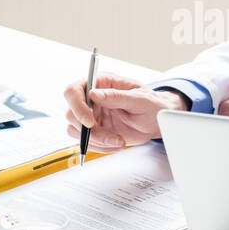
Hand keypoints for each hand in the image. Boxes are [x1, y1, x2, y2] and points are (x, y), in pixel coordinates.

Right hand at [62, 72, 188, 151]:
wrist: (156, 121)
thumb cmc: (152, 104)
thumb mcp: (139, 99)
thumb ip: (116, 96)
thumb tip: (94, 94)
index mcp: (101, 82)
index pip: (74, 90)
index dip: (77, 106)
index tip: (90, 122)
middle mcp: (92, 98)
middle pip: (71, 114)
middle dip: (90, 130)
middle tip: (111, 136)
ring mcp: (91, 115)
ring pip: (76, 130)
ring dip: (97, 140)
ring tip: (119, 140)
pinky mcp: (94, 130)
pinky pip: (86, 142)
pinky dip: (101, 147)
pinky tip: (117, 143)